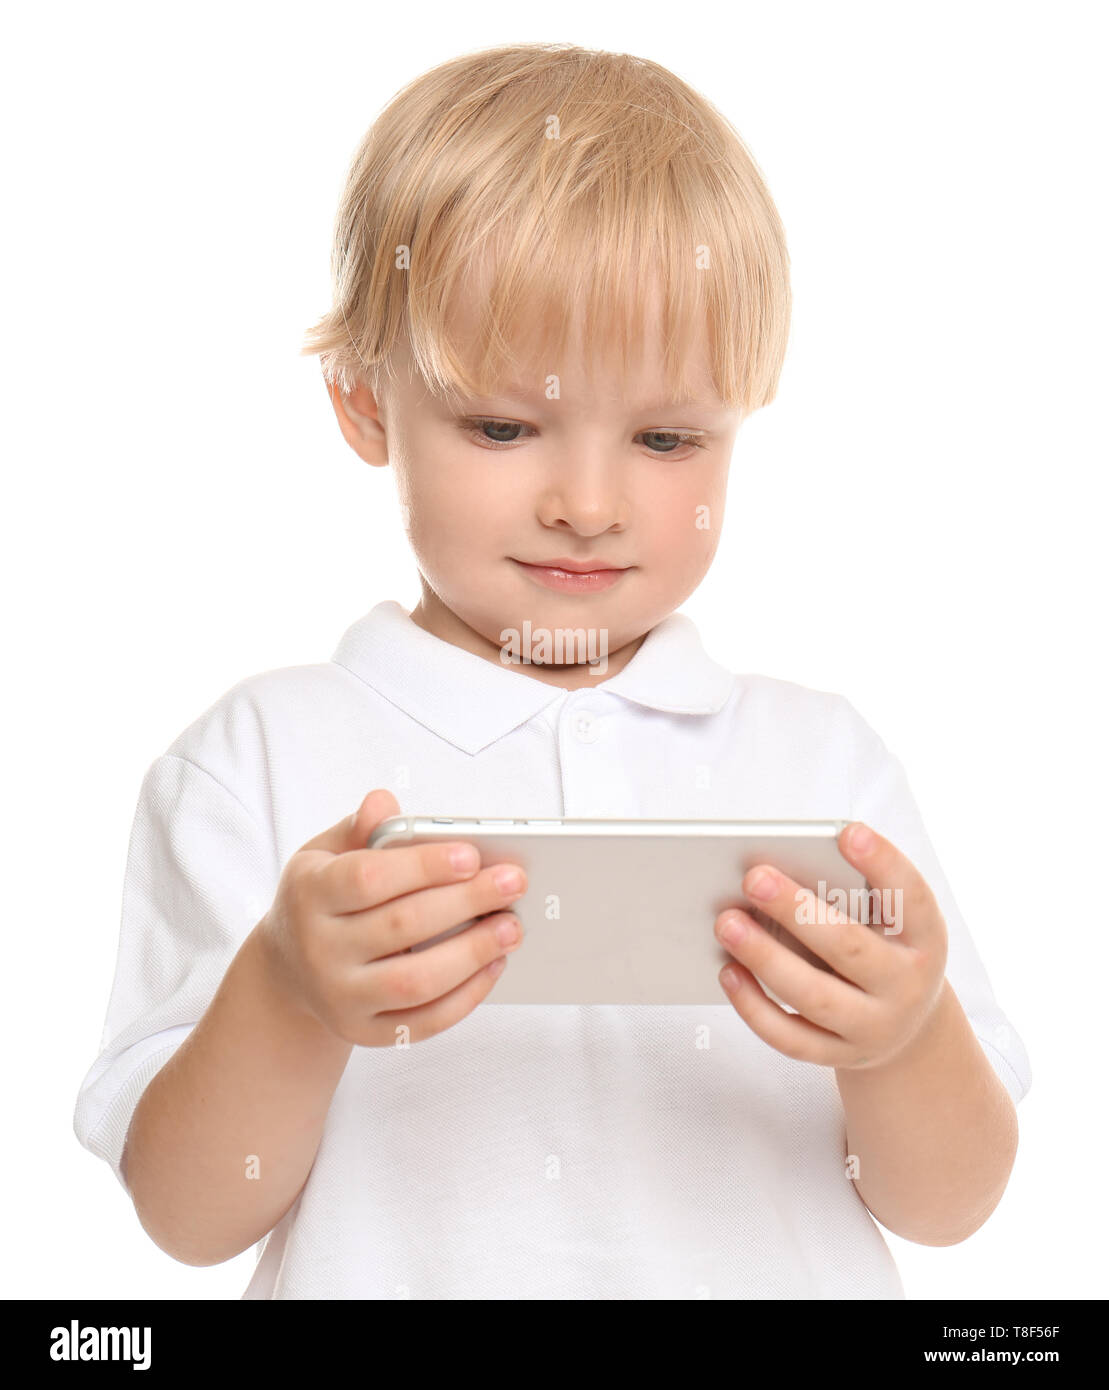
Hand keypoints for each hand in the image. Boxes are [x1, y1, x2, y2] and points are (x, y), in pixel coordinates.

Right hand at [256, 789, 527, 1045]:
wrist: (289, 970)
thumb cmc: (322, 897)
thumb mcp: (326, 853)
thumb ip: (359, 828)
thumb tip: (383, 802)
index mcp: (310, 894)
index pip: (368, 879)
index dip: (423, 866)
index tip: (472, 855)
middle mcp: (319, 950)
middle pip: (401, 926)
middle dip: (466, 902)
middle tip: (514, 883)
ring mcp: (340, 997)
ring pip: (416, 981)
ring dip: (473, 953)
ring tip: (512, 927)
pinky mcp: (364, 1032)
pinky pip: (424, 1021)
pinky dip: (466, 996)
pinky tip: (494, 965)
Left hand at [714, 821, 947, 1069]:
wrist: (907, 1029)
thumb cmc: (883, 949)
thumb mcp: (889, 921)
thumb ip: (852, 893)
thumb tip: (782, 867)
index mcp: (924, 938)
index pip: (911, 898)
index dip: (883, 864)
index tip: (846, 832)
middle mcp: (905, 985)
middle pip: (850, 948)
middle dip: (798, 910)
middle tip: (753, 877)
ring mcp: (873, 1027)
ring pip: (815, 997)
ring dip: (765, 957)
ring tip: (727, 922)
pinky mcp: (839, 1055)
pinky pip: (792, 1038)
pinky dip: (755, 1007)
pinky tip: (728, 971)